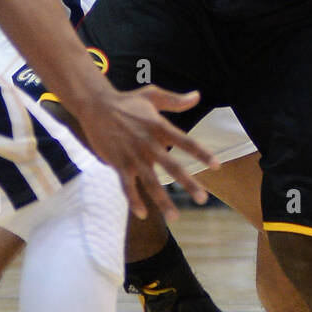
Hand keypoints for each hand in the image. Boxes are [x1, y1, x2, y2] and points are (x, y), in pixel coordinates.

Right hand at [70, 85, 216, 220]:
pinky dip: (133, 200)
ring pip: (150, 182)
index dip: (202, 153)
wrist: (95, 105)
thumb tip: (197, 96)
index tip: (217, 166)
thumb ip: (175, 100)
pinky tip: (142, 214)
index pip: (186, 141)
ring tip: (175, 216)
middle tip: (203, 199)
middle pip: (172, 166)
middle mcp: (148, 143)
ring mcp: (132, 155)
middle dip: (188, 183)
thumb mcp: (152, 94)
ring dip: (162, 200)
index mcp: (159, 126)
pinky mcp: (117, 163)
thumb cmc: (126, 101)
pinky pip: (126, 186)